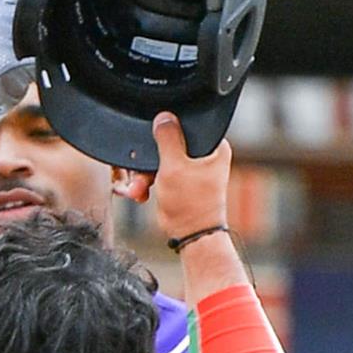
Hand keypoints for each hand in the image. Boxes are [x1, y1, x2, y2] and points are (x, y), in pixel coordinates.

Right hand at [149, 112, 230, 239]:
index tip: (151, 141)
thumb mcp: (175, 166)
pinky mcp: (181, 180)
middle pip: (169, 143)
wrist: (190, 236)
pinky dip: (147, 181)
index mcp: (214, 146)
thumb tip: (164, 117)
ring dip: (144, 174)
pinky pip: (159, 172)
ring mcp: (193, 168)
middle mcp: (205, 155)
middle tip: (140, 173)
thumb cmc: (191, 206)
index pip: (187, 126)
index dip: (166, 131)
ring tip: (138, 188)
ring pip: (160, 159)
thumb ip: (168, 139)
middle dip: (148, 161)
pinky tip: (141, 192)